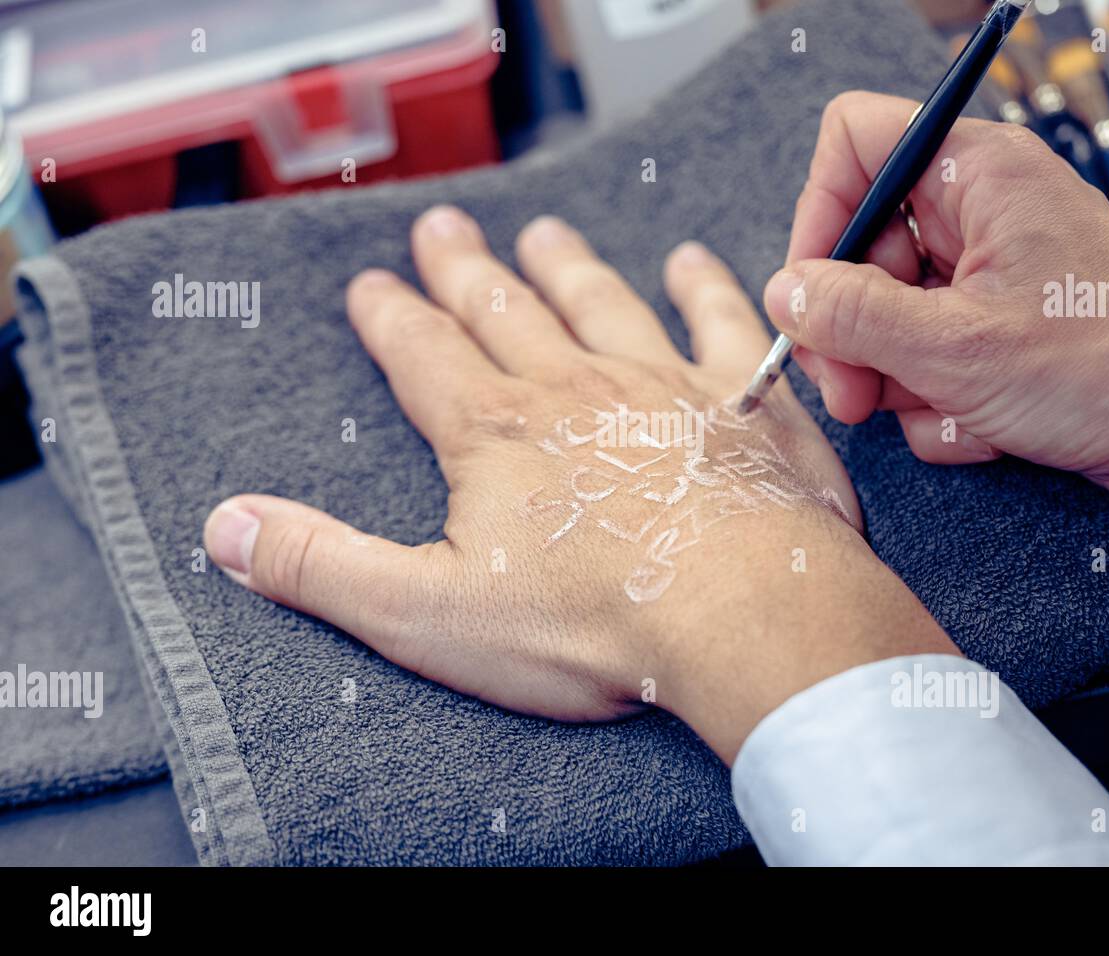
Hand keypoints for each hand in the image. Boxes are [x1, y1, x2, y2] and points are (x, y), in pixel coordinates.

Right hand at [203, 207, 951, 760]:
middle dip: (465, 270)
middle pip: (504, 311)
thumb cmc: (588, 623)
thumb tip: (226, 527)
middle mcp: (573, 388)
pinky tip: (689, 260)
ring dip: (565, 266)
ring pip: (600, 303)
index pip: (423, 355)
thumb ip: (323, 567)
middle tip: (442, 227)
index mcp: (494, 434)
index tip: (372, 285)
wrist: (737, 613)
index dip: (391, 318)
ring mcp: (663, 385)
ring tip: (541, 233)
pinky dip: (704, 286)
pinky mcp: (742, 403)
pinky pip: (719, 323)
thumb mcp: (427, 612)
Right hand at [767, 91, 1108, 523]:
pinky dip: (941, 406)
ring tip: (946, 412)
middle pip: (861, 248)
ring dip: (897, 380)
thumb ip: (853, 315)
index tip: (812, 291)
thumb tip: (787, 294)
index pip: (855, 143)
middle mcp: (982, 216)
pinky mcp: (1003, 336)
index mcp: (978, 176)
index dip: (818, 213)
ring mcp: (992, 279)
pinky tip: (985, 428)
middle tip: (849, 391)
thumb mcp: (958, 347)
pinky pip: (928, 363)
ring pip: (889, 317)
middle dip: (849, 329)